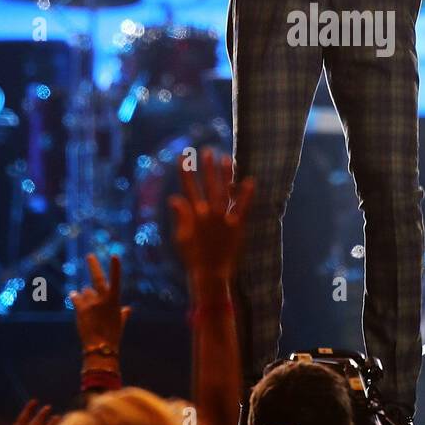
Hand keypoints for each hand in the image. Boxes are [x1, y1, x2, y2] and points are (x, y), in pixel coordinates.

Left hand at [70, 253, 130, 353]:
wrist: (100, 347)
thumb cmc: (113, 336)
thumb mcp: (120, 323)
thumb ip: (123, 314)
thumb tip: (128, 309)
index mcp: (114, 300)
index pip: (116, 280)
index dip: (115, 268)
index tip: (114, 255)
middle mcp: (102, 299)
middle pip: (97, 278)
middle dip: (93, 265)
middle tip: (89, 256)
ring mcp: (90, 303)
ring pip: (85, 291)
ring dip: (86, 295)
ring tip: (88, 305)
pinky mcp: (80, 309)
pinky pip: (76, 297)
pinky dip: (75, 297)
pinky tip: (74, 296)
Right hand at [168, 147, 253, 288]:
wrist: (210, 274)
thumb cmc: (193, 258)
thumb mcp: (180, 237)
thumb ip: (180, 216)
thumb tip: (174, 197)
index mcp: (194, 216)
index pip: (188, 188)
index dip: (185, 172)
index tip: (183, 157)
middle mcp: (209, 214)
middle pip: (208, 185)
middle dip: (207, 167)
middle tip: (207, 151)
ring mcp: (224, 219)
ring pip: (224, 191)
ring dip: (225, 174)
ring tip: (227, 158)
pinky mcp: (237, 226)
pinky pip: (243, 207)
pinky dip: (246, 194)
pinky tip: (250, 180)